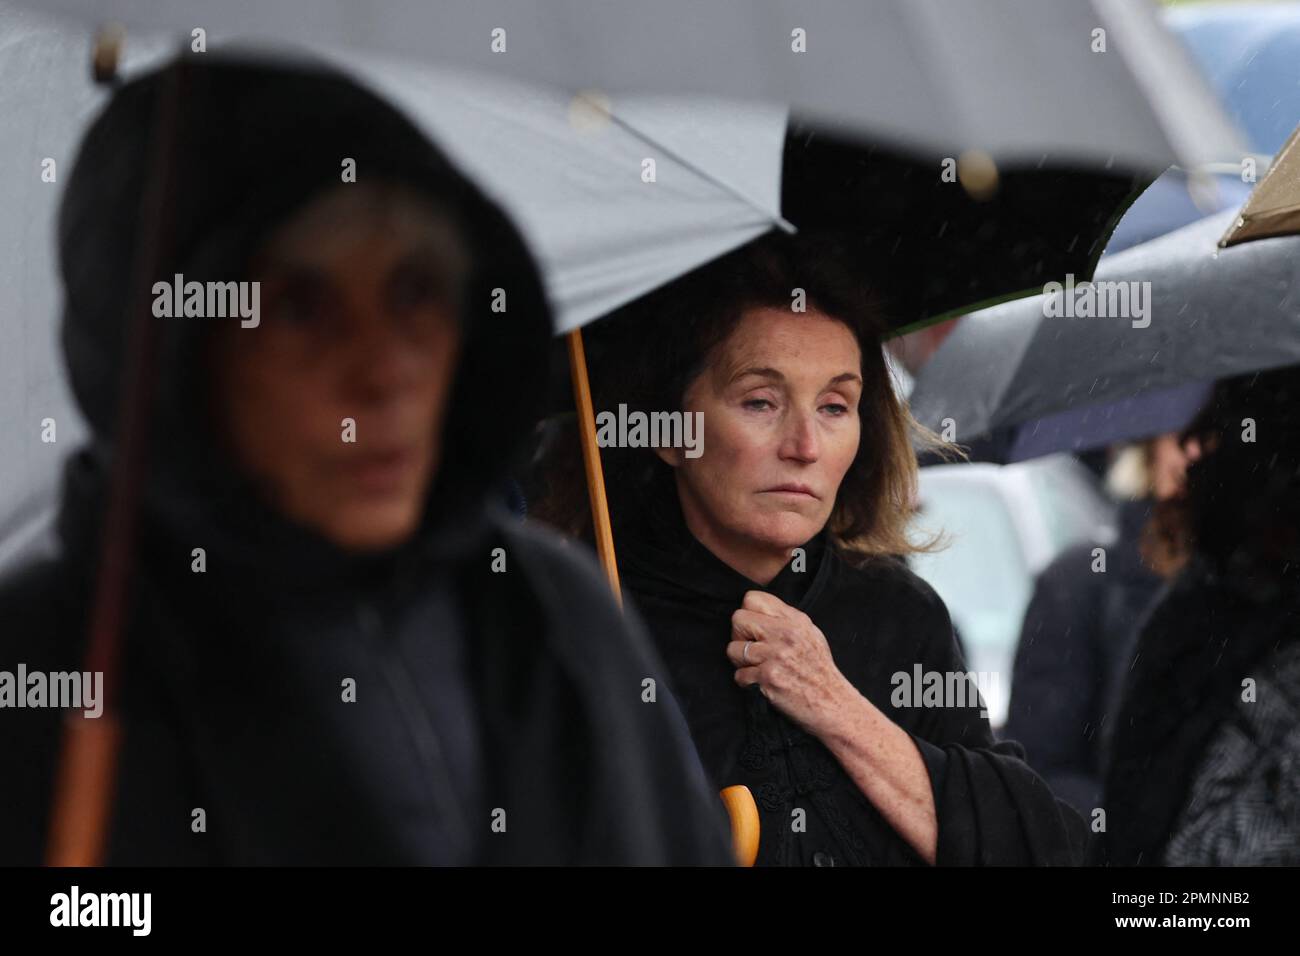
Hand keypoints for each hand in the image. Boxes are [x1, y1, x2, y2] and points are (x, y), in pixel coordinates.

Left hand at [726, 590, 854, 737]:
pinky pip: (739, 675)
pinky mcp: (768, 678)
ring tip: (756, 667)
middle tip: (751, 649)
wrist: (832, 703)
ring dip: (740, 662)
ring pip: (733, 649)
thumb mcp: (810, 634)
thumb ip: (786, 619)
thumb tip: (757, 611)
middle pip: (738, 619)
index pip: (752, 598)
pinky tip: (760, 683)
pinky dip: (746, 682)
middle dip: (738, 635)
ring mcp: (775, 656)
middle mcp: (784, 634)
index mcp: (794, 620)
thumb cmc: (819, 671)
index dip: (748, 614)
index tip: (754, 629)